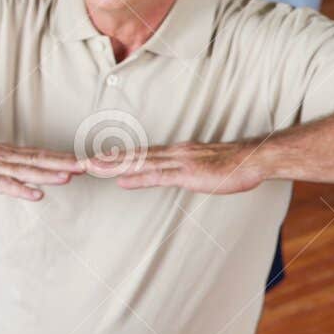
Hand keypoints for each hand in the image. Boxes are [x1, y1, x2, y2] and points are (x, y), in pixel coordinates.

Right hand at [0, 132, 84, 200]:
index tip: (87, 161)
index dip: (65, 159)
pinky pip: (4, 185)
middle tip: (90, 166)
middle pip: (41, 161)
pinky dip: (22, 189)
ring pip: (26, 171)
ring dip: (49, 174)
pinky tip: (37, 195)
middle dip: (66, 164)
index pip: (42, 156)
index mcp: (9, 155)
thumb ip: (10, 171)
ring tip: (71, 176)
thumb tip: (29, 180)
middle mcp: (5, 158)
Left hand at [92, 139, 271, 193]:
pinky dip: (137, 176)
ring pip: (140, 163)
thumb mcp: (203, 168)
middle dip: (105, 160)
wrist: (254, 158)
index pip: (140, 155)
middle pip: (133, 156)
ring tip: (90, 167)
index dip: (116, 157)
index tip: (93, 160)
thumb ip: (180, 172)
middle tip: (79, 162)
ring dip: (113, 165)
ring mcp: (180, 162)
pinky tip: (121, 180)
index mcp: (176, 153)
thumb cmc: (232, 165)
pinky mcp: (189, 173)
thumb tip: (167, 177)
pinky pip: (158, 175)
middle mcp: (173, 153)